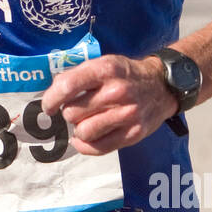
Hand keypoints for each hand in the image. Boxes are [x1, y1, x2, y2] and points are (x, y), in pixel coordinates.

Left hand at [41, 54, 177, 155]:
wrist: (162, 86)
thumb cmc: (125, 75)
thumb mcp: (103, 63)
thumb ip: (77, 76)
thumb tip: (51, 96)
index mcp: (105, 70)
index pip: (67, 87)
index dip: (51, 99)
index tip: (49, 106)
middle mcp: (116, 91)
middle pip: (72, 112)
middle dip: (68, 113)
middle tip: (76, 110)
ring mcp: (127, 114)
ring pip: (84, 131)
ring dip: (78, 129)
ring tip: (84, 122)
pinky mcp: (134, 133)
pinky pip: (98, 148)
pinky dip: (84, 146)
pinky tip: (83, 139)